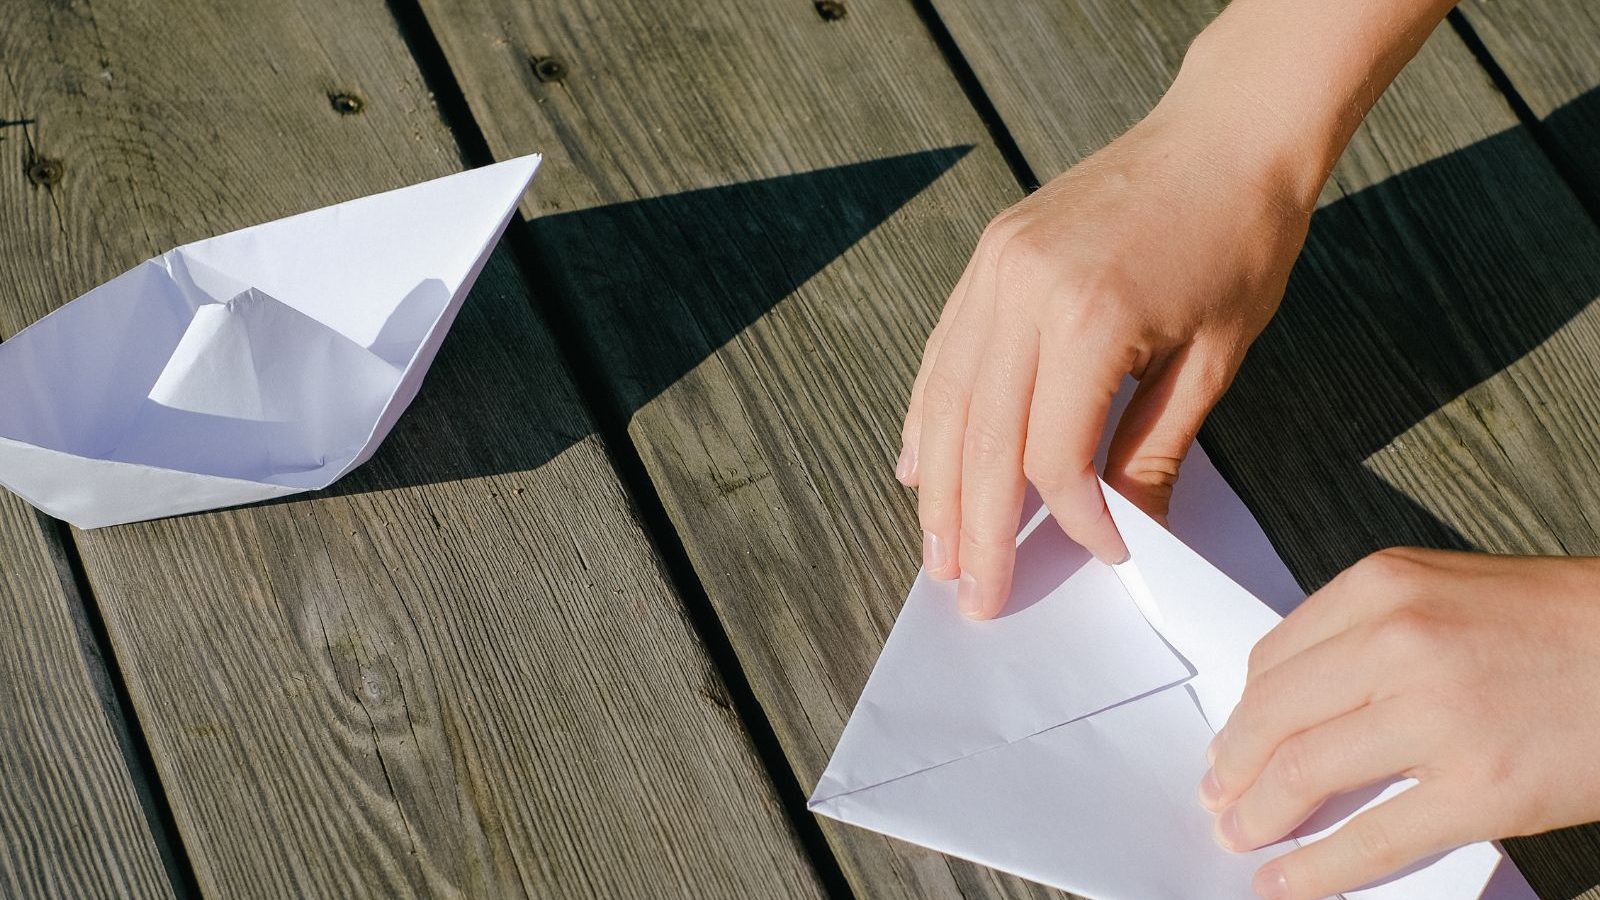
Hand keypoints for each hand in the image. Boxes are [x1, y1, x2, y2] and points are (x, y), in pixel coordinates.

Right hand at [897, 96, 1311, 618]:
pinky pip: (944, 350)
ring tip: (937, 550)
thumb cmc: (1240, 238)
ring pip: (949, 399)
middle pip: (982, 438)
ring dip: (938, 485)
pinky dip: (929, 414)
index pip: (1054, 455)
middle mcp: (1024, 292)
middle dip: (977, 527)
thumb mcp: (1215, 357)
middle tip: (969, 593)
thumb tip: (1127, 526)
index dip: (1075, 519)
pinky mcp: (990, 256)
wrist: (1228, 131)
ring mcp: (996, 268)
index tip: (1104, 553)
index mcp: (1089, 318)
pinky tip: (919, 466)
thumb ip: (1156, 448)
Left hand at [1200, 548, 1599, 898]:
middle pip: (1273, 716)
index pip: (1272, 660)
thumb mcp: (1443, 593)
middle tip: (1217, 797)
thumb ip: (1367, 634)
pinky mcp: (1481, 789)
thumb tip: (1294, 704)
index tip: (1227, 745)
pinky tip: (1286, 883)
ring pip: (1304, 773)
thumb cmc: (1555, 624)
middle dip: (1233, 767)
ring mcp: (1439, 718)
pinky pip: (1373, 839)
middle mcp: (1399, 643)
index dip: (1240, 714)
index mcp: (1381, 588)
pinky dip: (1316, 870)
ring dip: (1259, 814)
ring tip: (1241, 835)